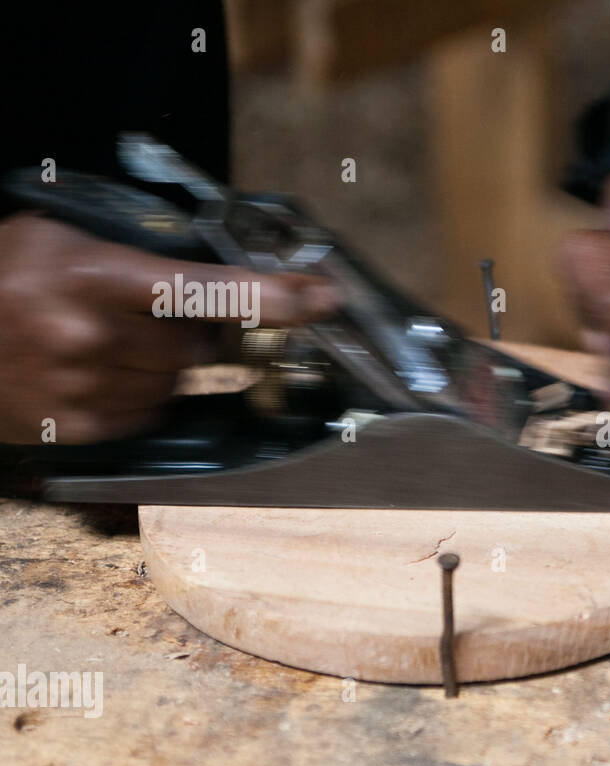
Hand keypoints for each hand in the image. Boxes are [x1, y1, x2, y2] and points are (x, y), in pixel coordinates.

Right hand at [0, 213, 336, 443]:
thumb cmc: (5, 275)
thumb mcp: (64, 235)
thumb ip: (144, 251)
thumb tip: (227, 272)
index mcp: (92, 276)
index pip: (204, 289)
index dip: (271, 296)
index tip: (321, 298)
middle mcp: (90, 336)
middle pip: (198, 347)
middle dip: (191, 333)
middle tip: (146, 316)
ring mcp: (84, 388)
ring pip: (177, 382)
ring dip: (162, 364)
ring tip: (106, 342)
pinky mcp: (80, 428)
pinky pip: (150, 413)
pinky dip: (140, 393)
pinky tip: (97, 372)